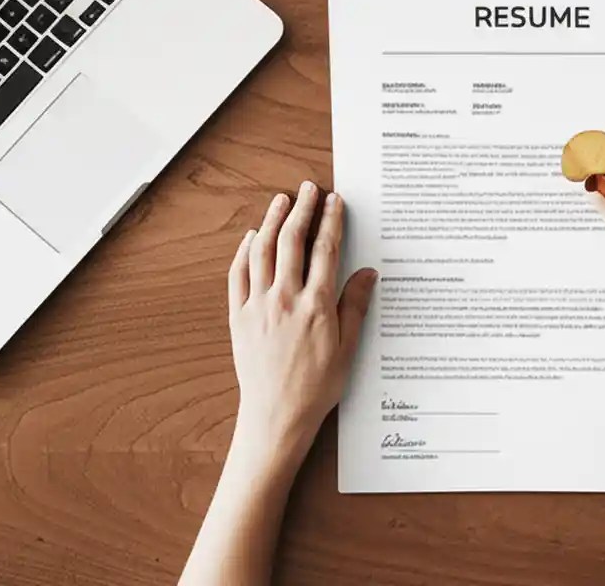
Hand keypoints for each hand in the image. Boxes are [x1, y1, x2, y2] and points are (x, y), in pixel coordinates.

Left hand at [227, 182, 376, 456]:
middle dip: (302, 209)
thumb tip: (367, 273)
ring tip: (281, 201)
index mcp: (316, 305)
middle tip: (309, 188)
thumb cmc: (317, 387)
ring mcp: (258, 306)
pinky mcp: (238, 317)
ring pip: (263, 251)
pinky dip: (245, 251)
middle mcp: (285, 299)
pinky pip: (238, 275)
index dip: (331, 221)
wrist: (276, 416)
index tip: (335, 201)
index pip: (325, 251)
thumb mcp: (347, 348)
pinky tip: (252, 237)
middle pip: (293, 241)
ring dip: (272, 221)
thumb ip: (355, 306)